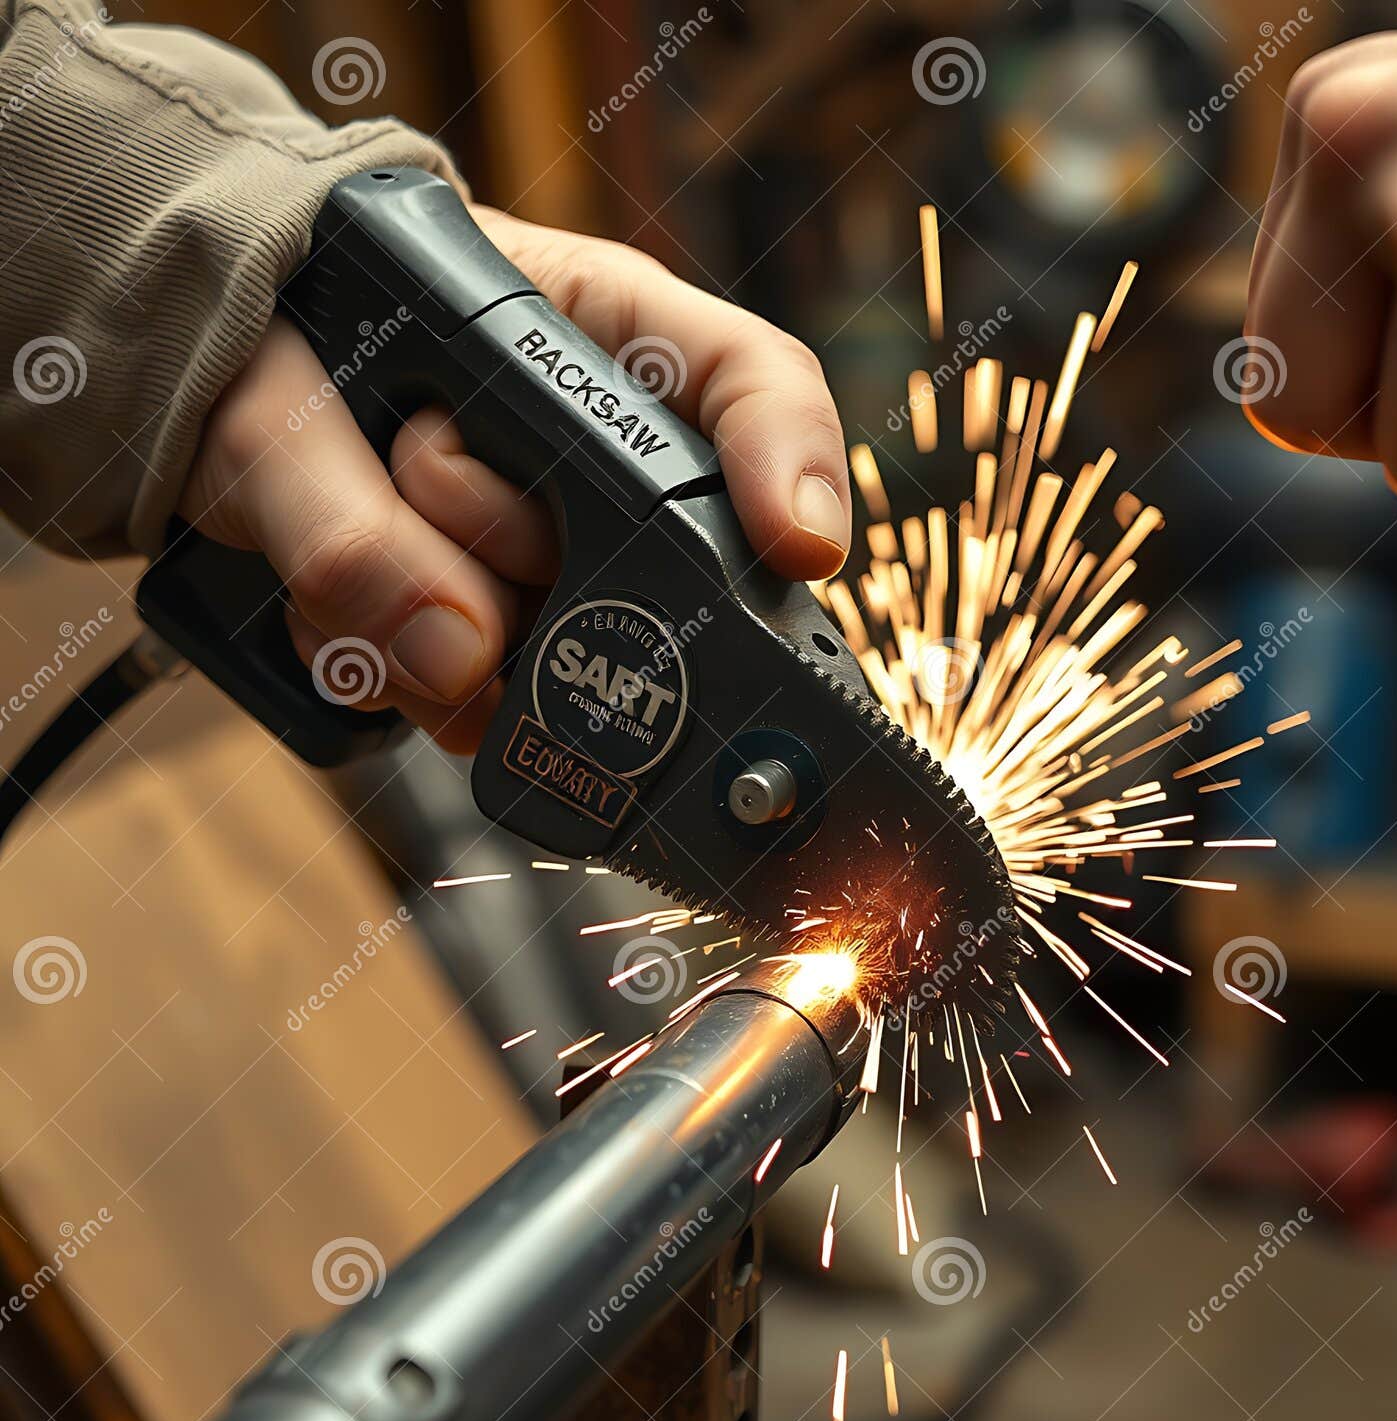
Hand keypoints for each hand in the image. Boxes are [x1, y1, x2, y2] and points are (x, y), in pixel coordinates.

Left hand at [179, 207, 852, 752]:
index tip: (795, 547)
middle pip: (649, 563)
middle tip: (409, 471)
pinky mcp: (503, 657)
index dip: (791, 467)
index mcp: (592, 340)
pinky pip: (484, 717)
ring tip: (356, 535)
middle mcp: (602, 468)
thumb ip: (343, 511)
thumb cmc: (268, 340)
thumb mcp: (270, 391)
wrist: (213, 398)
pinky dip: (404, 688)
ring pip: (555, 658)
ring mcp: (558, 572)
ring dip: (432, 627)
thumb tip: (461, 660)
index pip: (751, 384)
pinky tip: (354, 621)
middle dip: (515, 554)